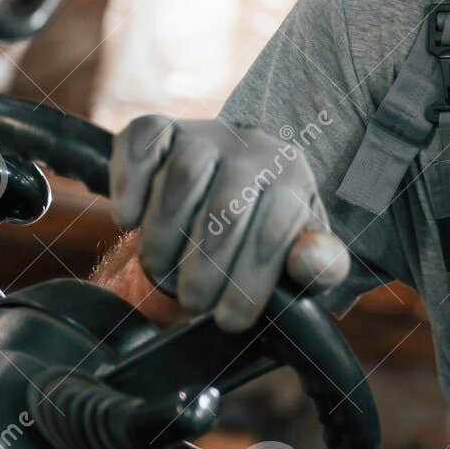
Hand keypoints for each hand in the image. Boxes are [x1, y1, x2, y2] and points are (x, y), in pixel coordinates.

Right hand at [109, 115, 349, 330]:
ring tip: (161, 271)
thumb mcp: (302, 255)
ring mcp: (205, 133)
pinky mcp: (162, 128)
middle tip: (194, 302)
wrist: (235, 189)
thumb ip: (321, 265)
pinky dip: (130, 184)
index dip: (249, 282)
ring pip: (183, 177)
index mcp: (293, 177)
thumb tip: (308, 262)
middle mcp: (254, 146)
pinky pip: (143, 143)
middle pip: (226, 208)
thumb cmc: (269, 233)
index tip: (230, 320)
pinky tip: (128, 221)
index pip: (274, 229)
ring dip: (164, 234)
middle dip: (205, 268)